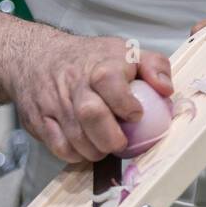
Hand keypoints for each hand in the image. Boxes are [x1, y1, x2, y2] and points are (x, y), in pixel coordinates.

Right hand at [8, 30, 172, 163]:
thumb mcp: (126, 51)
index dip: (125, 103)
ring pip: (74, 136)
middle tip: (121, 143)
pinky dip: (74, 155)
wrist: (39, 56)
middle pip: (90, 113)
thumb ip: (154, 67)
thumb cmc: (91, 59)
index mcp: (99, 66)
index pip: (109, 81)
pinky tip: (85, 149)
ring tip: (105, 148)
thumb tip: (166, 90)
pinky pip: (57, 146)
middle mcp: (75, 84)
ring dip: (95, 150)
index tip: (136, 114)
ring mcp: (54, 104)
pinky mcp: (39, 120)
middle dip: (110, 137)